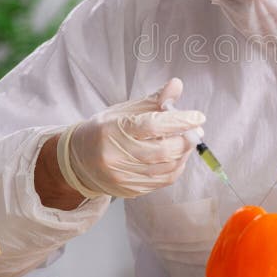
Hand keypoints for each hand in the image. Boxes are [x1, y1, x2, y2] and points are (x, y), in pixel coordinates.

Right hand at [57, 78, 204, 197]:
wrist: (78, 160)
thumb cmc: (104, 130)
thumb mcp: (124, 110)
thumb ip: (153, 100)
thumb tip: (176, 85)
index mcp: (114, 129)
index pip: (153, 125)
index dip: (179, 121)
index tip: (198, 116)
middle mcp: (116, 155)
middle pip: (163, 150)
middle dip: (186, 140)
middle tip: (196, 131)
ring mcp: (122, 176)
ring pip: (166, 168)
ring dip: (184, 154)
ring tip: (187, 142)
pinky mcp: (129, 190)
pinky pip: (162, 181)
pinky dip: (176, 167)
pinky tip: (177, 157)